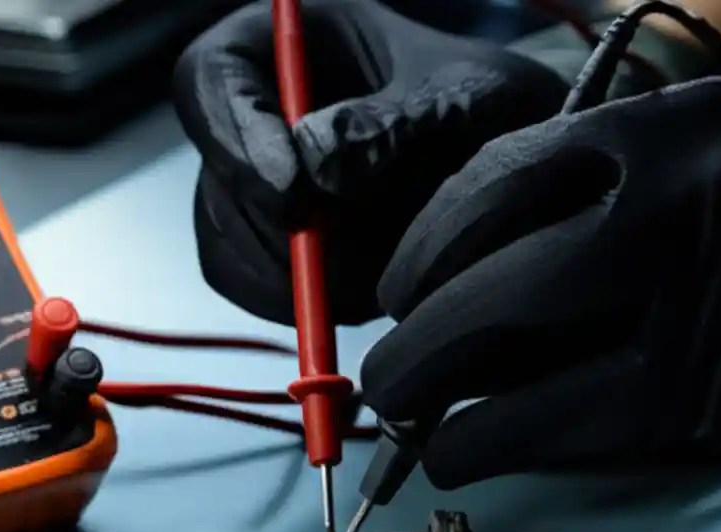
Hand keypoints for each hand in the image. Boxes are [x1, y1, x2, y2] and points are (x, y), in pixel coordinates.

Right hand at [171, 0, 568, 324]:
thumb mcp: (464, 95)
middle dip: (280, 227)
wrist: (509, 155)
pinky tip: (366, 291)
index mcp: (286, 42)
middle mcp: (254, 111)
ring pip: (229, 240)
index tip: (293, 194)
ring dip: (299, 271)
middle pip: (216, 174)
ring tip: (384, 265)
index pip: (211, 77)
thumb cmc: (485, 103)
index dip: (236, 136)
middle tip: (353, 257)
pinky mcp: (265, 243)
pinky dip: (300, 301)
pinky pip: (249, 285)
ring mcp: (252, 180)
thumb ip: (396, 126)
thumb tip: (319, 170)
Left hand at [362, 73, 720, 487]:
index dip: (430, 239)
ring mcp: (699, 287)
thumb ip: (610, 191)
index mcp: (677, 124)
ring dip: (433, 385)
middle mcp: (683, 190)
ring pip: (512, 337)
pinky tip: (461, 454)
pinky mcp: (713, 388)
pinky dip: (493, 441)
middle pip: (495, 259)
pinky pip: (564, 416)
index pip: (504, 173)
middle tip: (388, 366)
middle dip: (417, 324)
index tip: (400, 284)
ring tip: (404, 414)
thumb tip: (468, 264)